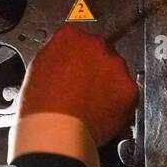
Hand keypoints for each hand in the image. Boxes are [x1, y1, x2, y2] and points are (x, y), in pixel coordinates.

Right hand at [17, 24, 138, 145]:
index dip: (76, 58)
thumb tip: (64, 63)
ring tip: (90, 105)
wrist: (56, 130)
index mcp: (69, 37)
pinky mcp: (129, 88)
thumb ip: (56, 58)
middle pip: (101, 53)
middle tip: (82, 90)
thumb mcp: (37, 70)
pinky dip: (118, 103)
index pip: (78, 39)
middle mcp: (95, 45)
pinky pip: (127, 93)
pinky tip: (101, 113)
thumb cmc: (41, 106)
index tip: (74, 70)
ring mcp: (115, 66)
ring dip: (108, 85)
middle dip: (95, 69)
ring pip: (116, 72)